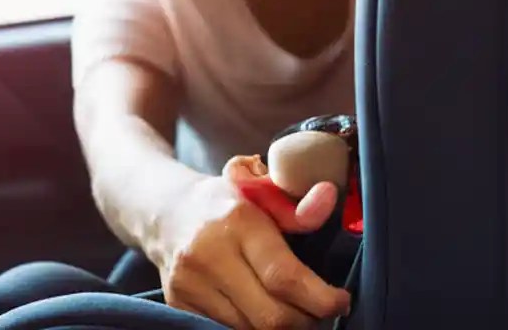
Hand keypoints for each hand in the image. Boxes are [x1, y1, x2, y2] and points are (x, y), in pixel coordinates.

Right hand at [147, 164, 349, 329]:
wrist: (165, 212)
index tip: (342, 301)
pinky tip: (266, 313)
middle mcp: (208, 257)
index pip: (283, 277)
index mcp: (237, 223)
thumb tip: (329, 199)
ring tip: (296, 311)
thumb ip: (297, 207)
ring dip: (282, 329)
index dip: (320, 298)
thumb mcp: (260, 191)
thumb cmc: (225, 201)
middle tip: (322, 310)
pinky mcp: (179, 307)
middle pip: (270, 317)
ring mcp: (189, 287)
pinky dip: (253, 329)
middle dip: (306, 321)